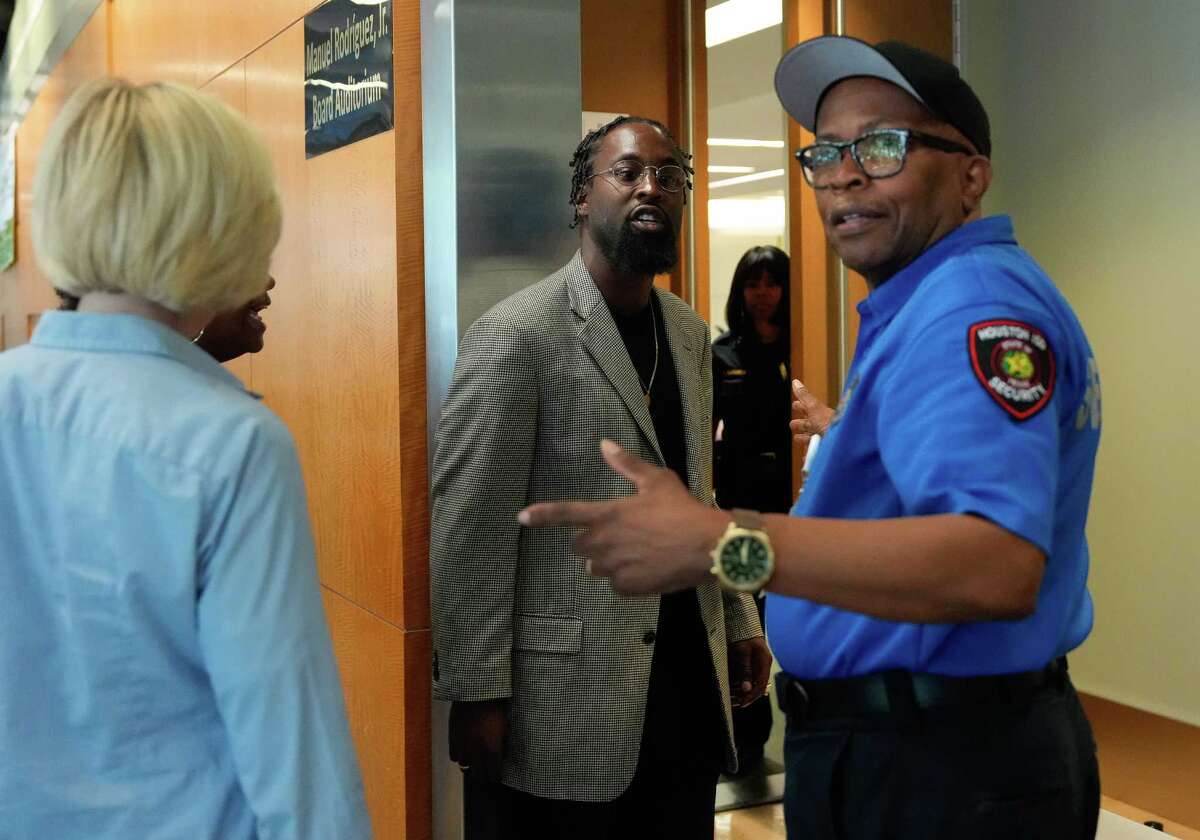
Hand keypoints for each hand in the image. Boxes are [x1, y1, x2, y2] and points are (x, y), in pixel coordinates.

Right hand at [448, 699, 507, 780]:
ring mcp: (463, 744)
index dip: (494, 776)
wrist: (476, 693)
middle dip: (483, 775)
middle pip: (479, 774)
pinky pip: (454, 756)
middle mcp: (477, 749)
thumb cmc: (494, 708)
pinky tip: (464, 751)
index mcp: (493, 748)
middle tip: (485, 773)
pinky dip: (459, 755)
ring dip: (470, 764)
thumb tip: (500, 757)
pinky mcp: (453, 738)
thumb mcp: (504, 728)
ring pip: (465, 766)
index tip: (495, 776)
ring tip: (474, 760)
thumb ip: (501, 745)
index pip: (493, 773)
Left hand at [518, 440, 727, 594]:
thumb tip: (604, 443)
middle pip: (578, 547)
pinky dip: (626, 578)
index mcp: (606, 514)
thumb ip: (626, 464)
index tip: (521, 517)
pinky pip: (616, 585)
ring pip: (596, 568)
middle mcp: (603, 542)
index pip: (565, 514)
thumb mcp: (656, 480)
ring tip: (636, 552)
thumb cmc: (681, 510)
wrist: (706, 547)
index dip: (541, 515)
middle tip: (618, 535)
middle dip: (591, 542)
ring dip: (607, 561)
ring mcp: (613, 567)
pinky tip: (647, 568)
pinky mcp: (627, 587)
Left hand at [728, 636, 771, 707]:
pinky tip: (732, 689)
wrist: (742, 623)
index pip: (761, 686)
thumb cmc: (743, 635)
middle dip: (746, 697)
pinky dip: (740, 685)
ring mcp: (758, 665)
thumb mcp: (743, 653)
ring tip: (731, 699)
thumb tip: (746, 688)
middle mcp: (762, 666)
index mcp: (764, 663)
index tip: (742, 703)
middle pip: (757, 687)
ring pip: (752, 684)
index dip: (751, 696)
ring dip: (742, 692)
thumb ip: (745, 670)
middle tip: (735, 704)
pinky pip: (747, 678)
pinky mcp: (751, 664)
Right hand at [791, 379, 834, 458]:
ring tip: (799, 439)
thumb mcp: (814, 408)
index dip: (800, 407)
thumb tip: (796, 382)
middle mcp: (820, 427)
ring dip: (803, 439)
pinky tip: (807, 455)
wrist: (842, 442)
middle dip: (799, 424)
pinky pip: (812, 454)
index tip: (795, 405)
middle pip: (806, 425)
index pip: (806, 409)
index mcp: (818, 415)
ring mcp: (820, 440)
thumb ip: (805, 396)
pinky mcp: (820, 452)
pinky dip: (809, 454)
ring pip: (808, 439)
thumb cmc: (829, 425)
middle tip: (794, 424)